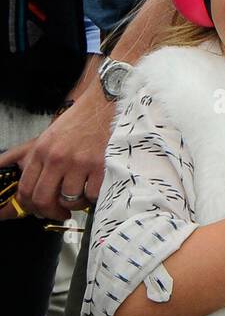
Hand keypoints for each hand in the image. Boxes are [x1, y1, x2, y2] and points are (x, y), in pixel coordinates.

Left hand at [0, 88, 112, 220]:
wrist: (106, 103)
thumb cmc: (82, 119)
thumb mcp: (50, 136)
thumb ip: (38, 160)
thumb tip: (29, 183)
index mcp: (42, 151)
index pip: (26, 189)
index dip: (32, 206)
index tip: (40, 210)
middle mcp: (57, 158)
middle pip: (44, 199)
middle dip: (52, 212)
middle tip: (61, 213)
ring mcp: (78, 162)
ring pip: (69, 200)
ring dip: (76, 203)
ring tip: (82, 194)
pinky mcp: (100, 165)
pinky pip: (93, 195)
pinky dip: (94, 196)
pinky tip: (96, 186)